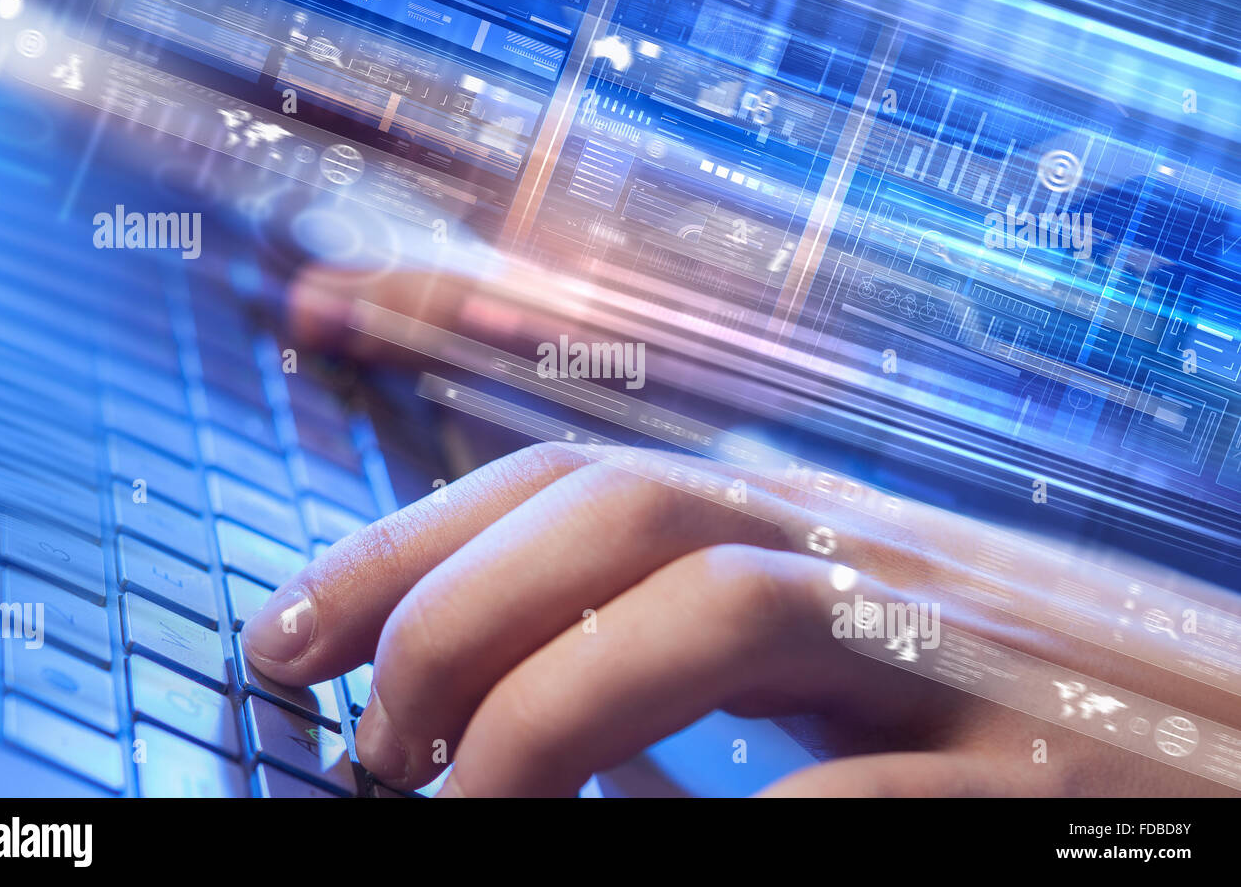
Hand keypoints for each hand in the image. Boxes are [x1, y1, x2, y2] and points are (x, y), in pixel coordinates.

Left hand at [242, 443, 1240, 795]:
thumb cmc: (1024, 693)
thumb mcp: (846, 650)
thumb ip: (696, 657)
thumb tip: (530, 715)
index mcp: (806, 520)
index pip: (576, 478)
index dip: (412, 538)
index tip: (288, 629)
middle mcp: (868, 550)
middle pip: (626, 509)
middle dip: (450, 603)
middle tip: (352, 730)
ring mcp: (955, 648)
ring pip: (724, 605)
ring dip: (550, 701)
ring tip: (446, 800)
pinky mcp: (1038, 768)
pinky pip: (854, 786)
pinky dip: (726, 820)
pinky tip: (618, 852)